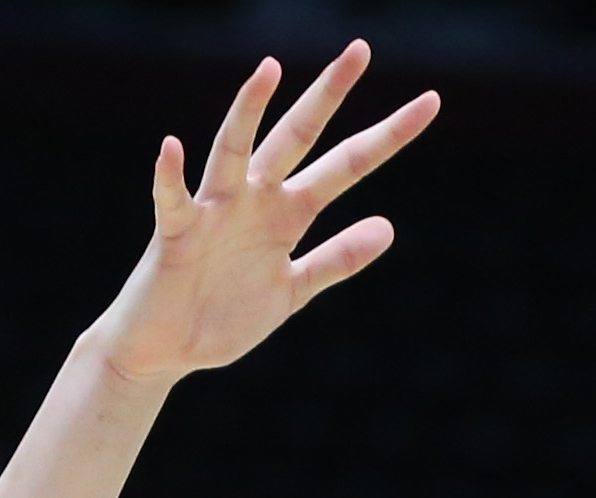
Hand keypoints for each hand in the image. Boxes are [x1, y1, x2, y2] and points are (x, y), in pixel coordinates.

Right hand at [99, 44, 439, 388]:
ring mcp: (214, 213)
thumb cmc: (223, 314)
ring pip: (233, 151)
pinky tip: (172, 147)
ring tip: (269, 69)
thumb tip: (389, 227)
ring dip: (248, 111)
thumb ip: (337, 259)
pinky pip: (171, 200)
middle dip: (328, 96)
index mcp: (287, 215)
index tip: (429, 102)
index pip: (346, 166)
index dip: (387, 137)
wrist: (166, 350)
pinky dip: (168, 176)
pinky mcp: (176, 236)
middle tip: (361, 49)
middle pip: (298, 137)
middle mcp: (255, 201)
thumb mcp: (293, 290)